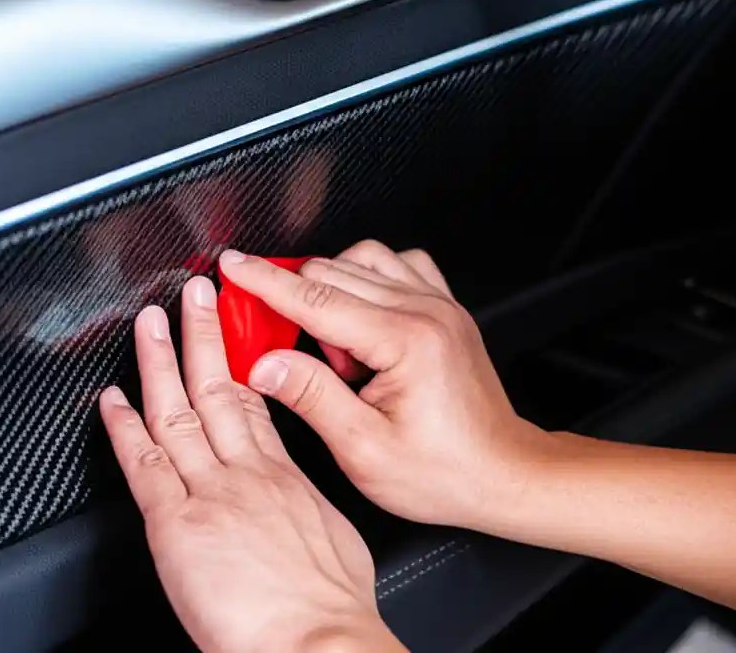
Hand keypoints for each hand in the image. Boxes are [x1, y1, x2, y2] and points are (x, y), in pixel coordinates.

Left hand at [99, 277, 404, 652]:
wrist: (317, 645)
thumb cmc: (331, 611)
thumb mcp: (335, 543)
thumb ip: (306, 514)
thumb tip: (300, 514)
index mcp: (286, 479)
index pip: (255, 403)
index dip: (238, 361)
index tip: (232, 331)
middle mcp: (247, 474)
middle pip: (218, 388)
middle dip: (202, 335)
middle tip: (194, 293)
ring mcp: (209, 492)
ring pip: (178, 411)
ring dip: (159, 361)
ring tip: (148, 321)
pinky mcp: (175, 522)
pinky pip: (142, 462)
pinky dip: (123, 427)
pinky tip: (111, 399)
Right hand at [218, 242, 557, 529]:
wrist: (503, 475)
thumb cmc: (445, 472)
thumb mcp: (363, 449)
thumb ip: (310, 396)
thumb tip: (264, 363)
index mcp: (404, 342)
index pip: (316, 298)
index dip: (264, 281)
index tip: (232, 267)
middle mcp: (424, 311)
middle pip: (332, 271)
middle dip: (290, 297)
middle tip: (272, 340)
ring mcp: (438, 304)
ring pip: (361, 260)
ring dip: (330, 292)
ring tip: (334, 352)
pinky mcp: (443, 307)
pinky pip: (395, 265)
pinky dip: (365, 281)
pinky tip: (360, 324)